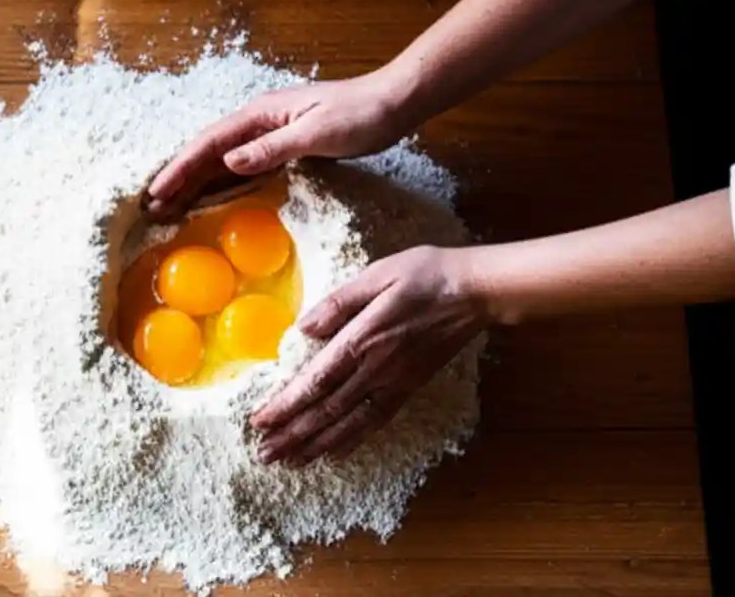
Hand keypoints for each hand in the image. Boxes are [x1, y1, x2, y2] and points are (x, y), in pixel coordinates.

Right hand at [146, 71, 410, 218]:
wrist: (392, 103)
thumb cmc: (359, 115)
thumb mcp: (315, 133)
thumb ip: (272, 148)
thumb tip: (230, 162)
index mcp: (260, 114)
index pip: (210, 143)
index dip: (181, 168)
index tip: (158, 191)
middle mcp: (258, 122)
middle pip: (208, 153)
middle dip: (179, 179)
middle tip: (152, 208)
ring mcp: (269, 134)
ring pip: (222, 162)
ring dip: (195, 184)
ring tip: (169, 207)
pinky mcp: (283, 148)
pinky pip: (243, 169)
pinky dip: (222, 185)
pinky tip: (210, 200)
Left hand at [251, 246, 488, 465]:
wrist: (476, 291)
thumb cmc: (424, 274)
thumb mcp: (377, 274)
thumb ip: (339, 303)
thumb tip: (303, 328)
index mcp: (363, 338)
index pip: (316, 381)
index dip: (286, 405)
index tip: (259, 421)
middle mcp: (377, 368)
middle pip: (327, 410)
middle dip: (293, 434)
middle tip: (263, 455)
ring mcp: (395, 382)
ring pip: (349, 423)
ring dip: (316, 445)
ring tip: (289, 462)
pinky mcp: (410, 387)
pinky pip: (377, 421)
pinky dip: (352, 440)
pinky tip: (333, 453)